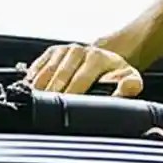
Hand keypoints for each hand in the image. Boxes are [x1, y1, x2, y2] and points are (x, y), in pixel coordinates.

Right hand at [23, 43, 143, 96]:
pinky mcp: (51, 52)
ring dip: (40, 90)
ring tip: (39, 104)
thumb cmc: (115, 74)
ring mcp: (63, 50)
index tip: (67, 108)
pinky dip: (33, 81)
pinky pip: (37, 68)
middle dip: (54, 96)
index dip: (72, 96)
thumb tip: (126, 88)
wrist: (104, 60)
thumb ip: (129, 86)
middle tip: (49, 112)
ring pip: (45, 73)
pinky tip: (35, 91)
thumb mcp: (129, 80)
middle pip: (59, 78)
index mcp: (96, 57)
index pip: (79, 80)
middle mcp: (78, 50)